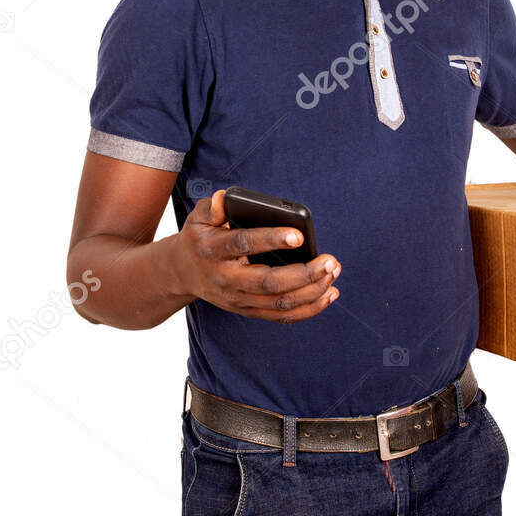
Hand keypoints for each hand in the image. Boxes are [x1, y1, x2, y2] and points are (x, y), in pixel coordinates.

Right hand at [171, 189, 341, 323]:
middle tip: (329, 260)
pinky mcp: (248, 311)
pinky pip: (282, 316)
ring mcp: (237, 299)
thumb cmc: (201, 237)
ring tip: (332, 272)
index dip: (271, 240)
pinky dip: (308, 309)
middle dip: (303, 274)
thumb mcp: (198, 217)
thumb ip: (211, 207)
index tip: (299, 235)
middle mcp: (226, 279)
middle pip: (268, 283)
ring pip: (279, 303)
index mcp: (213, 250)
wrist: (183, 272)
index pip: (243, 244)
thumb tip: (223, 199)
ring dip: (311, 291)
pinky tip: (328, 294)